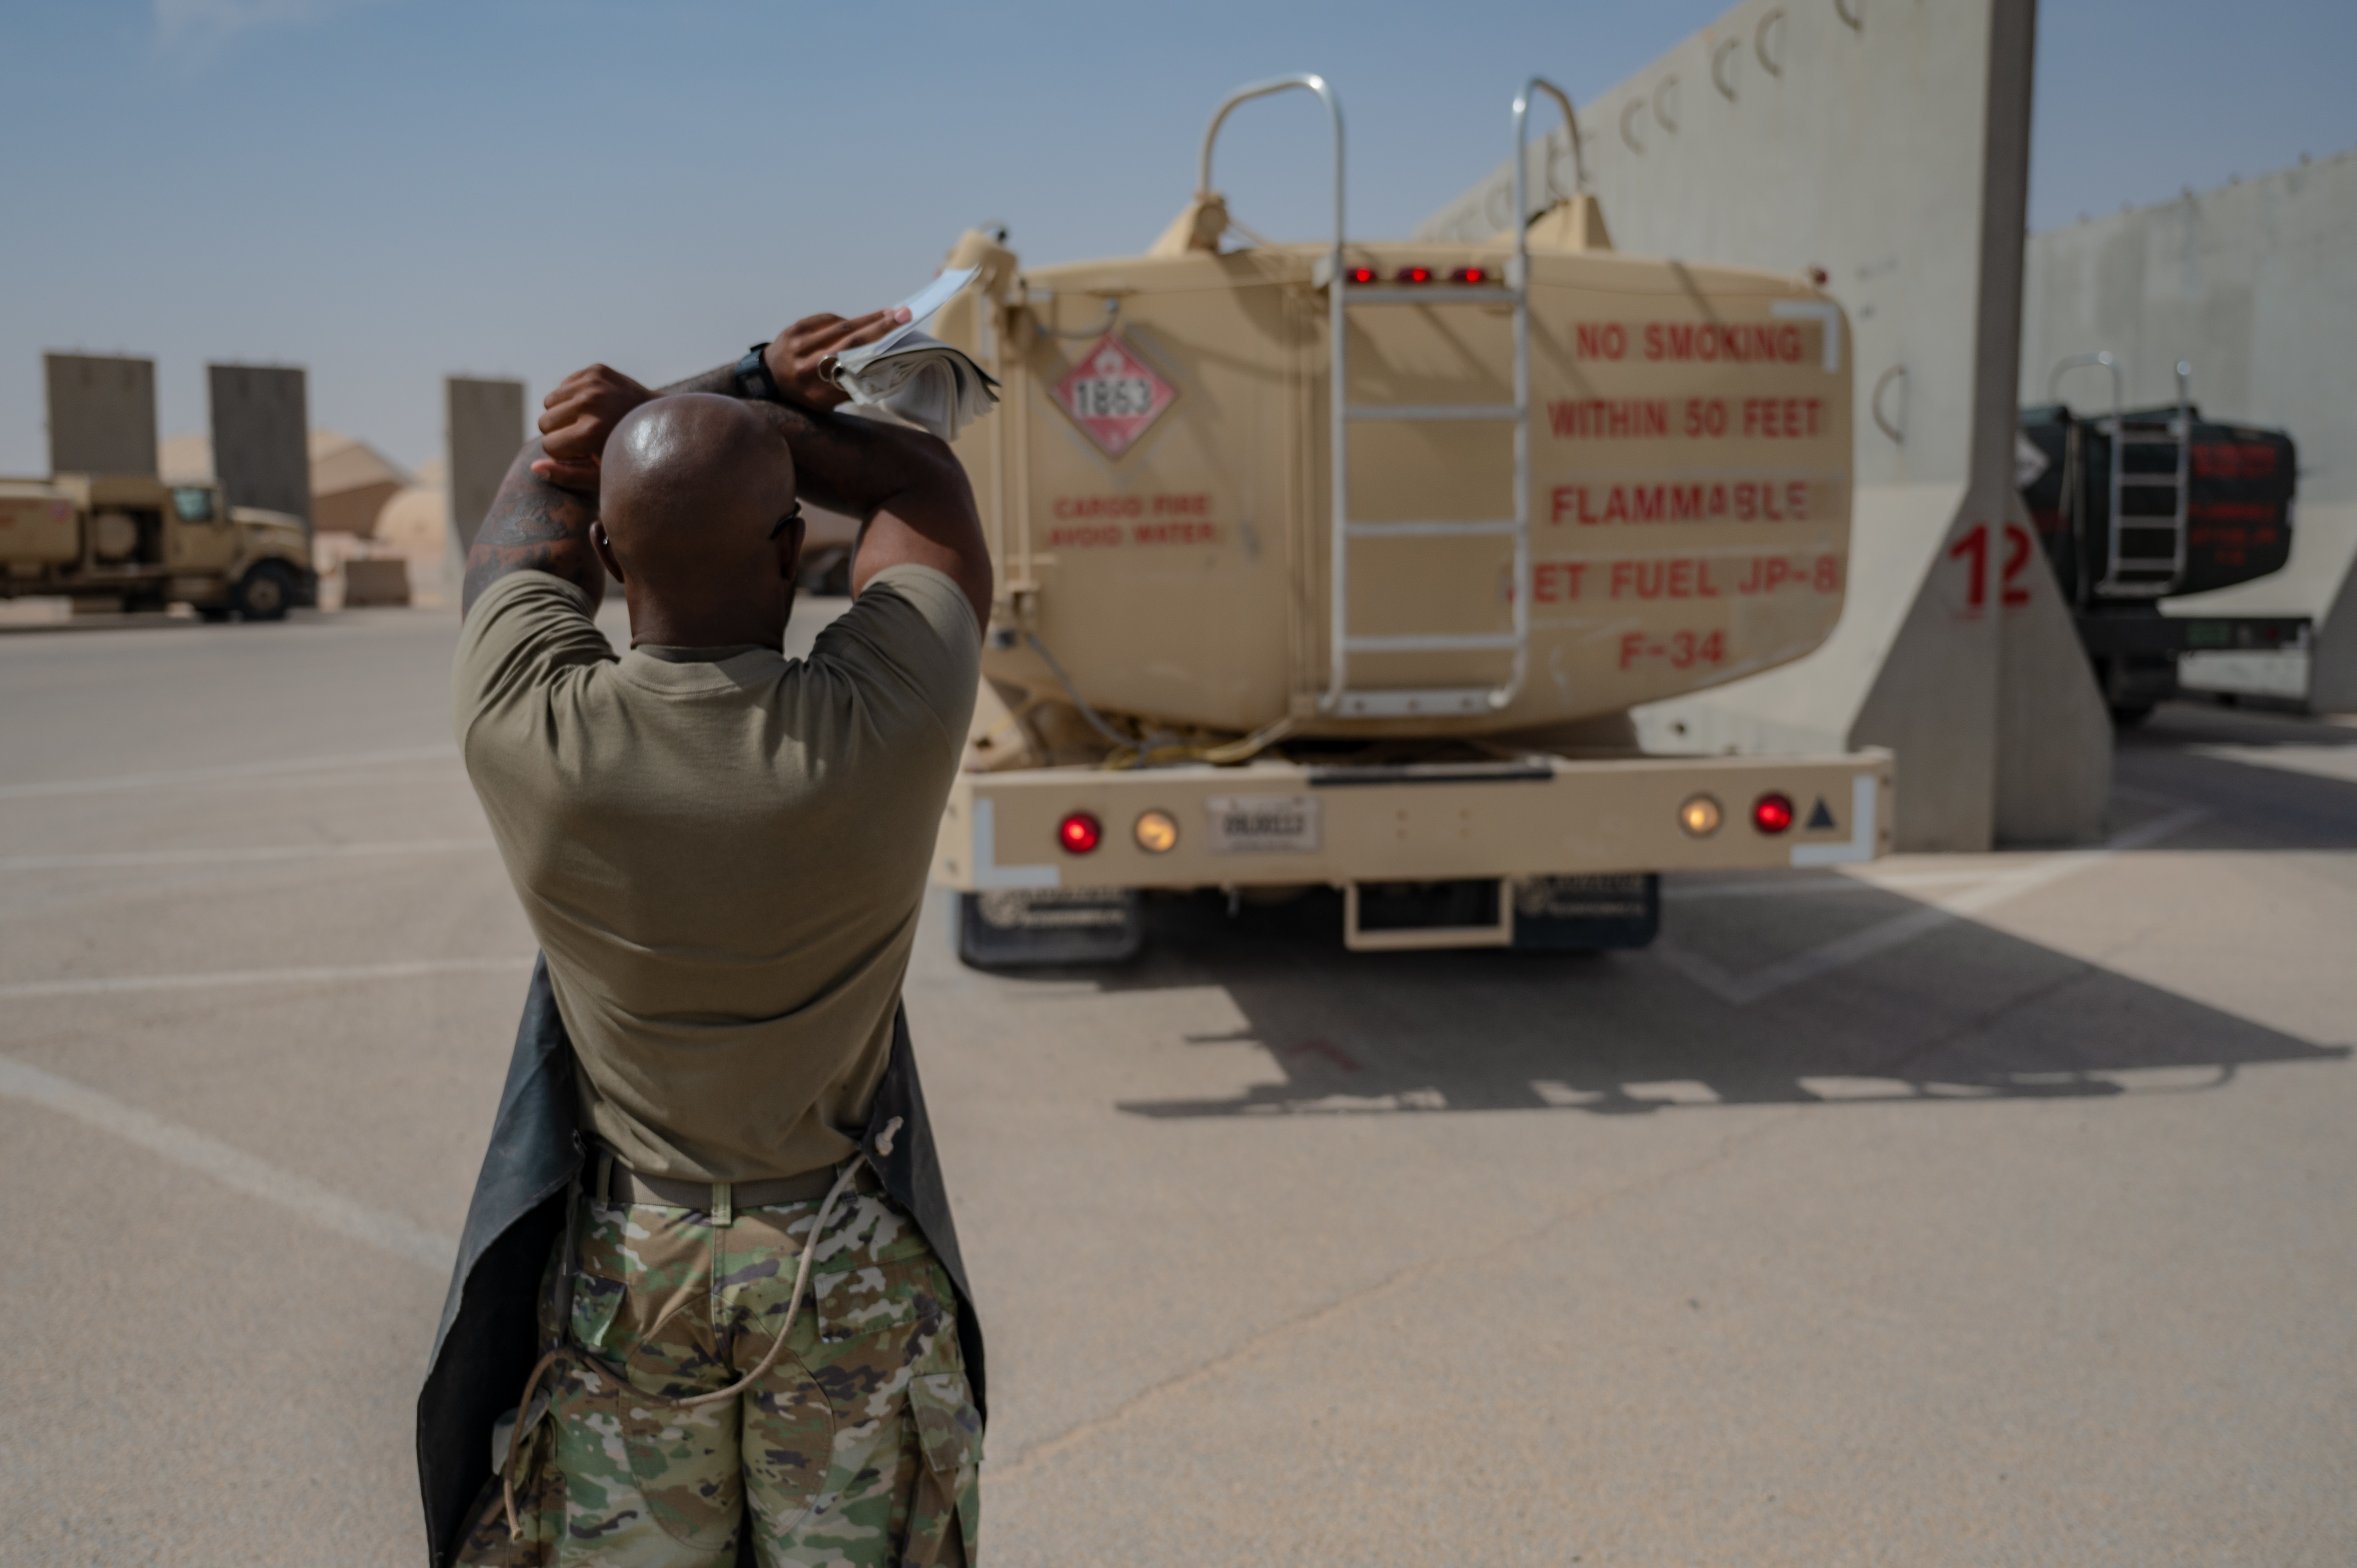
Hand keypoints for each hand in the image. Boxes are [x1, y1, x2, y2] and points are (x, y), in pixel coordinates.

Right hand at [532, 364, 655, 488]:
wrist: (663, 425)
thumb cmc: (631, 457)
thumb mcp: (602, 475)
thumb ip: (566, 474)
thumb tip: (534, 467)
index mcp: (590, 431)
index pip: (548, 446)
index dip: (564, 454)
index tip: (585, 453)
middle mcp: (590, 402)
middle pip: (544, 422)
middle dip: (560, 433)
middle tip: (586, 438)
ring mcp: (593, 382)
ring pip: (549, 402)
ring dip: (563, 414)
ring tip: (588, 421)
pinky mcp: (596, 370)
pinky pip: (563, 385)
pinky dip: (572, 397)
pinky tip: (595, 407)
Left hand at [763, 307, 911, 410]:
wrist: (769, 377)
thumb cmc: (806, 391)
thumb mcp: (826, 401)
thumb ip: (850, 387)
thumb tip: (883, 368)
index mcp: (818, 393)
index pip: (855, 373)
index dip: (879, 358)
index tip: (900, 347)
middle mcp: (807, 369)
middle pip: (851, 344)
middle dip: (880, 328)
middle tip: (904, 316)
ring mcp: (799, 346)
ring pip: (842, 328)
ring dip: (870, 319)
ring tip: (892, 314)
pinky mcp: (795, 329)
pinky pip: (829, 320)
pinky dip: (849, 321)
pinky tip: (864, 320)